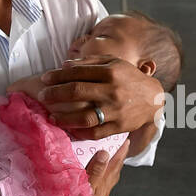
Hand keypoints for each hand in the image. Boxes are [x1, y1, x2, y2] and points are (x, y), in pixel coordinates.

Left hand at [37, 57, 162, 139]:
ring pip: (84, 116)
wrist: (153, 98)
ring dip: (63, 117)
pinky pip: (95, 132)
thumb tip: (64, 65)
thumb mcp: (114, 63)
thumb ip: (90, 62)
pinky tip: (69, 129)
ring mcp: (116, 111)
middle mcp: (112, 91)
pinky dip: (79, 132)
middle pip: (76, 92)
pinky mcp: (119, 126)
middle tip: (42, 96)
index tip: (45, 79)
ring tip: (51, 116)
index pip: (77, 73)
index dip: (57, 76)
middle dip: (55, 94)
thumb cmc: (129, 78)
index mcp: (111, 72)